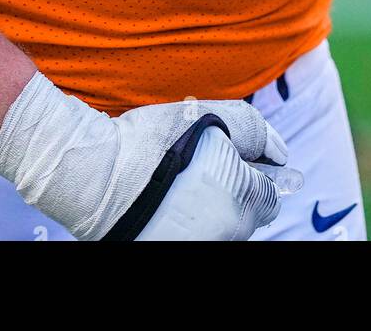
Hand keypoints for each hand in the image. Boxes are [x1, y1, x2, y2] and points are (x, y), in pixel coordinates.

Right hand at [0, 72, 288, 240]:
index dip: (252, 169)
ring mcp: (203, 247)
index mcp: (240, 200)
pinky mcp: (175, 252)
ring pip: (223, 227)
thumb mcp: (205, 117)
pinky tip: (168, 203)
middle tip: (199, 167)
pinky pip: (199, 236)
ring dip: (213, 206)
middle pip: (247, 213)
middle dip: (233, 189)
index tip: (232, 158)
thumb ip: (251, 129)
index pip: (269, 192)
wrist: (91, 176)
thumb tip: (279, 151)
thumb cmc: (148, 143)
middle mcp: (228, 233)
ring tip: (178, 184)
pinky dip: (191, 221)